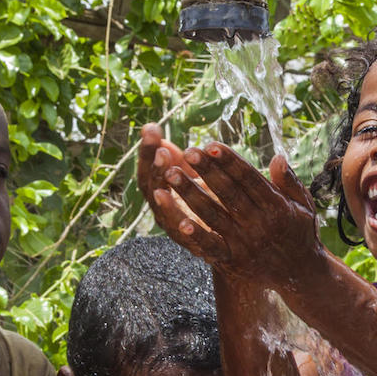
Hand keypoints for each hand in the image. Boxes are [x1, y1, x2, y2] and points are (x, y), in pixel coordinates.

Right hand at [138, 123, 217, 247]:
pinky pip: (191, 241)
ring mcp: (179, 232)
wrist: (229, 243)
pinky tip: (186, 222)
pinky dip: (187, 233)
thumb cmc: (206, 199)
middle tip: (164, 151)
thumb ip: (174, 156)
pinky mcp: (200, 249)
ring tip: (171, 174)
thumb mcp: (190, 174)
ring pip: (168, 215)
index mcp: (160, 194)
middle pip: (153, 191)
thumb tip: (149, 127)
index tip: (152, 130)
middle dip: (157, 169)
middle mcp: (163, 213)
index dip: (147, 152)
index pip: (146, 172)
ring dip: (169, 195)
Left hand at [138, 124, 322, 286]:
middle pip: (228, 193)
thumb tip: (277, 157)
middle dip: (207, 171)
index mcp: (277, 207)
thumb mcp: (303, 205)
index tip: (211, 144)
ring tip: (171, 175)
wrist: (300, 275)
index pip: (249, 179)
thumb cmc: (300, 232)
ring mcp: (245, 244)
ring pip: (214, 215)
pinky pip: (212, 247)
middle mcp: (260, 224)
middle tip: (187, 152)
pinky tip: (179, 222)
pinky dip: (196, 235)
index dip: (229, 161)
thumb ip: (289, 182)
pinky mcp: (234, 261)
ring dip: (191, 195)